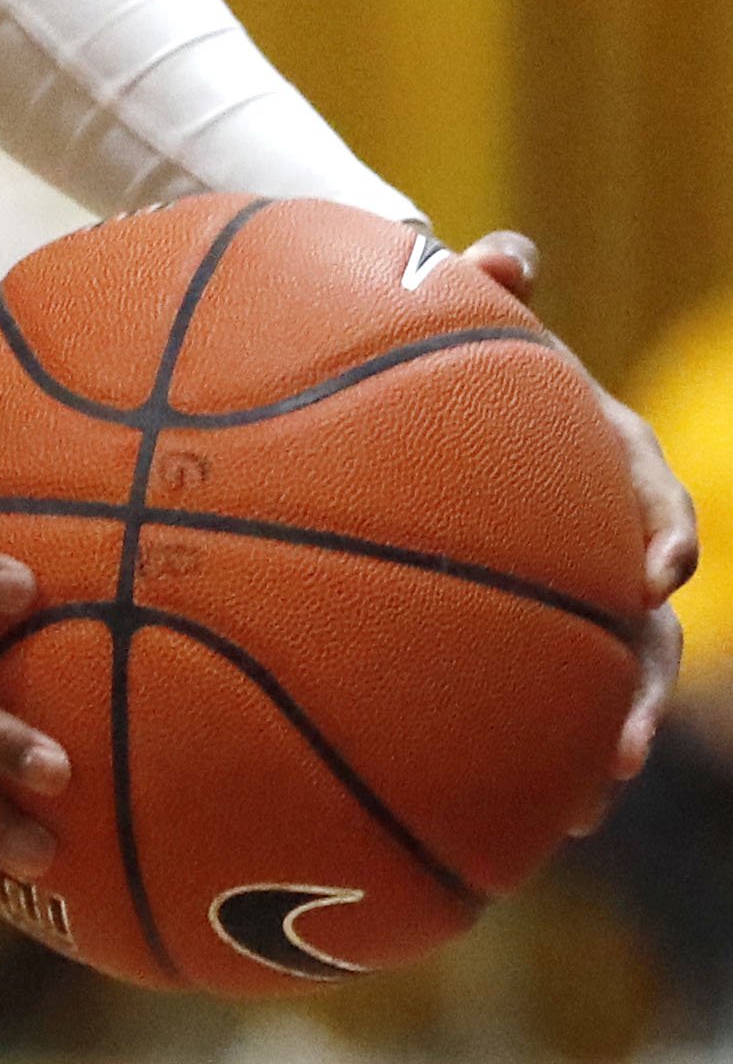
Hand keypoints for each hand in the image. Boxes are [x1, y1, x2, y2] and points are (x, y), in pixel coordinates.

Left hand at [451, 229, 695, 813]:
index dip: (666, 530)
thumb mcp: (454, 314)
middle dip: (642, 686)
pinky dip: (526, 754)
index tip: (660, 570)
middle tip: (623, 744)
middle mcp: (598, 537)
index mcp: (596, 459)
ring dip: (597, 744)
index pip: (653, 496)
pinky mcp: (518, 632)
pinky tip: (492, 812)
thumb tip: (503, 251)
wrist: (398, 387)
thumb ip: (478, 286)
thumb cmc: (435, 350)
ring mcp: (565, 593)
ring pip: (603, 682)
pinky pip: (534, 701)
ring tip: (574, 808)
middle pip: (648, 624)